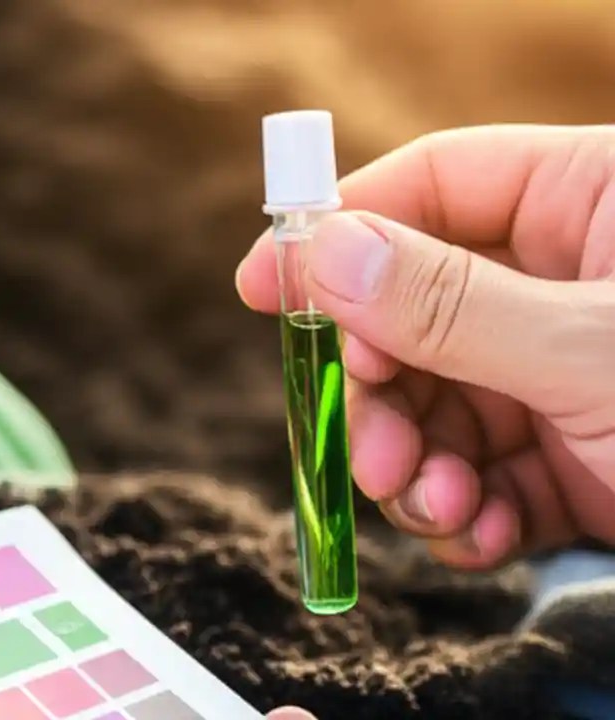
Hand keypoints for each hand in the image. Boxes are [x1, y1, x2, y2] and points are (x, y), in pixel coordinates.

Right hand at [237, 124, 614, 568]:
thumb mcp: (596, 353)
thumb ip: (451, 304)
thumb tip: (322, 250)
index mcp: (591, 205)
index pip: (433, 187)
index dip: (338, 231)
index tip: (263, 287)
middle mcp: (563, 282)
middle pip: (407, 309)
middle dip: (376, 387)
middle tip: (363, 445)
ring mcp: (556, 372)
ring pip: (427, 400)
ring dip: (407, 462)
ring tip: (431, 505)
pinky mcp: (564, 456)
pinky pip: (470, 468)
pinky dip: (456, 509)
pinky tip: (475, 533)